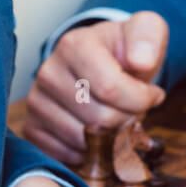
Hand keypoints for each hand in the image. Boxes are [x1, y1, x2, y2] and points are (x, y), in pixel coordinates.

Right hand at [23, 11, 168, 164]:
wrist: (99, 63)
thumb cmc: (124, 51)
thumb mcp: (145, 31)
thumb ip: (149, 37)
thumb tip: (141, 62)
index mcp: (74, 45)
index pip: (110, 88)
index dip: (140, 100)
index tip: (153, 95)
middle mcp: (48, 72)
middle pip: (99, 118)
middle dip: (128, 120)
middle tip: (135, 109)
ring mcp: (36, 101)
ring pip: (84, 141)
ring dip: (111, 138)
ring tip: (118, 118)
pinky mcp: (32, 127)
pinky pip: (67, 155)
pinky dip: (90, 152)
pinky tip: (99, 133)